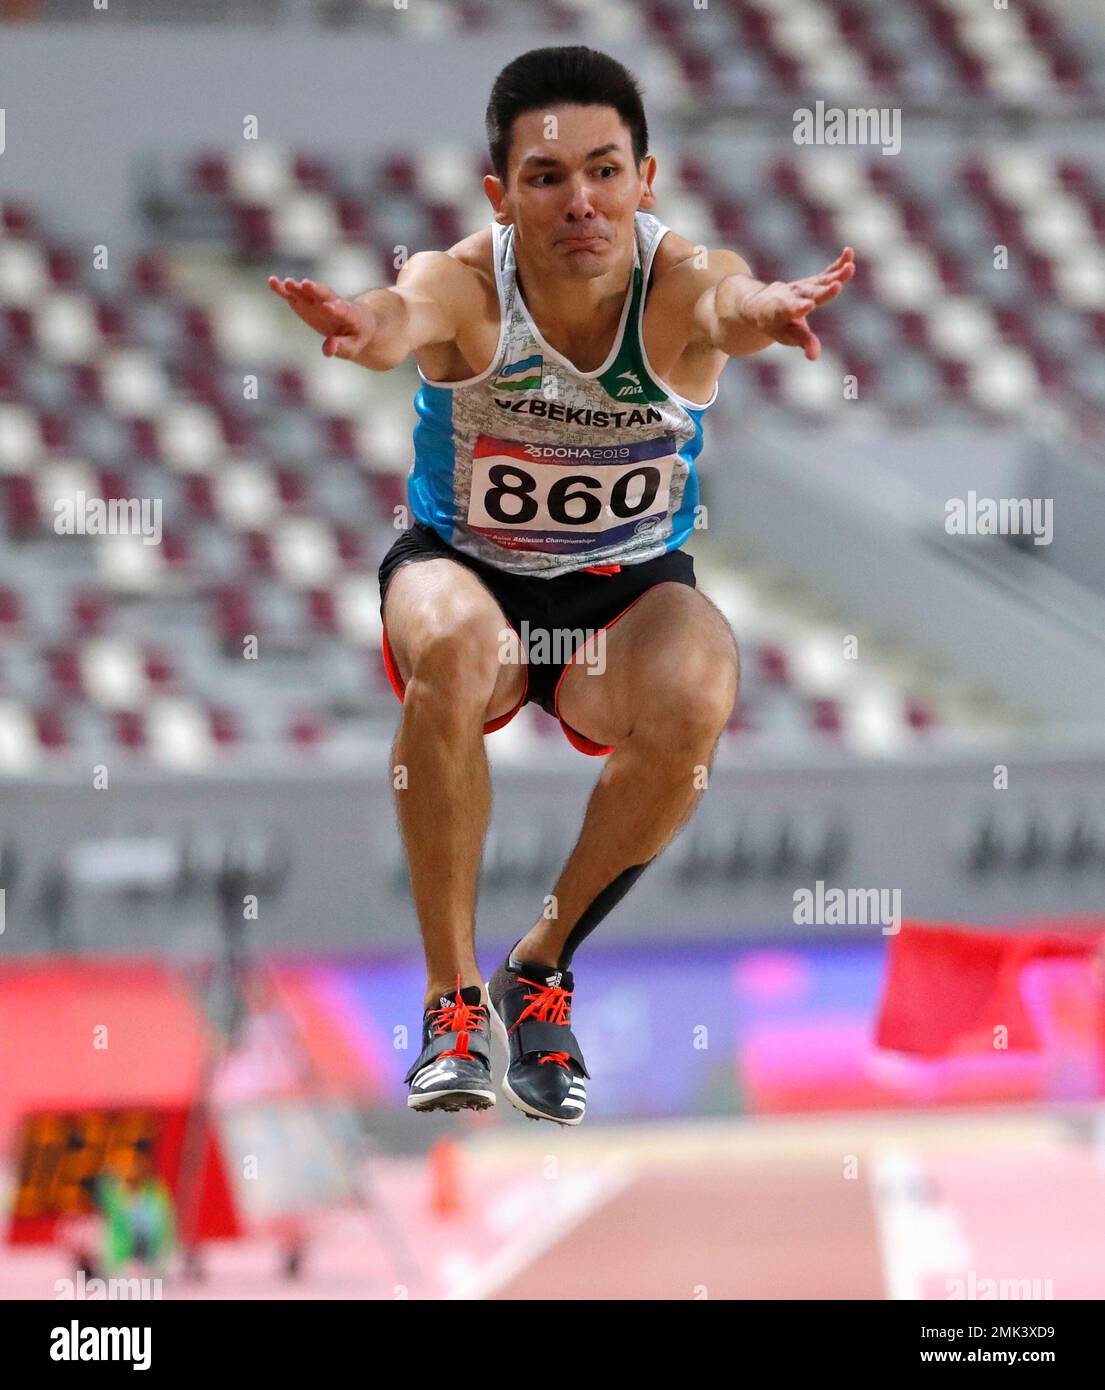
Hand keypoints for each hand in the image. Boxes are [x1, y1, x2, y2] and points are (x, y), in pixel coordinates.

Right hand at [267, 276, 377, 359]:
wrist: (356, 320)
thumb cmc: (356, 336)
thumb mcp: (353, 346)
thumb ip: (341, 348)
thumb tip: (328, 350)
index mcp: (350, 314)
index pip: (343, 310)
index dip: (335, 309)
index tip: (328, 307)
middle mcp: (333, 302)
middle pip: (325, 294)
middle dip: (315, 290)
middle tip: (306, 284)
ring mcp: (318, 300)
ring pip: (308, 292)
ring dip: (298, 287)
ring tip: (286, 282)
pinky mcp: (306, 302)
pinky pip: (295, 295)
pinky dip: (284, 289)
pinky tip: (272, 281)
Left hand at [727, 247, 855, 360]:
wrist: (762, 303)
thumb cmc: (776, 324)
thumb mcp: (785, 335)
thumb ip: (802, 342)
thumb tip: (814, 357)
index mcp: (781, 311)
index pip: (791, 309)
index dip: (799, 308)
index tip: (809, 306)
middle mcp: (792, 295)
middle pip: (809, 293)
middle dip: (823, 291)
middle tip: (837, 286)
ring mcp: (803, 286)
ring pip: (820, 280)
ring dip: (836, 274)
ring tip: (850, 267)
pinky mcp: (812, 281)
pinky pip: (826, 272)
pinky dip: (838, 264)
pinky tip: (849, 252)